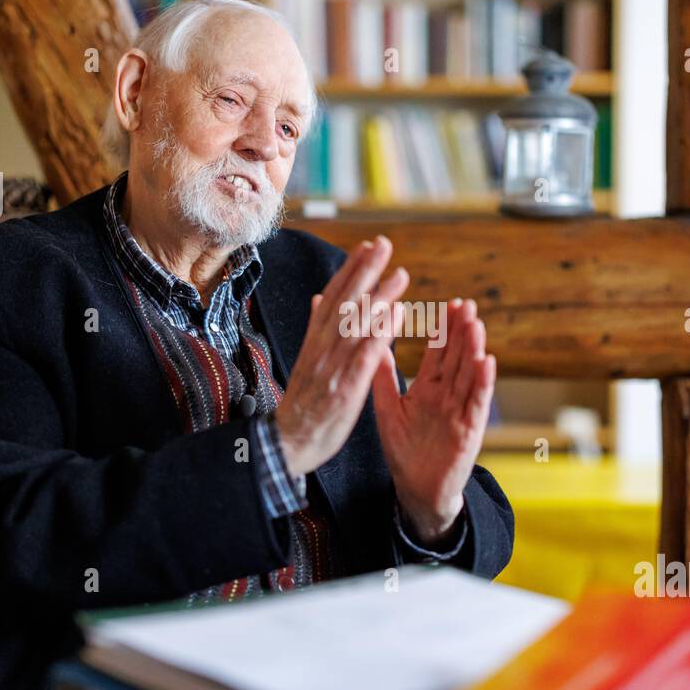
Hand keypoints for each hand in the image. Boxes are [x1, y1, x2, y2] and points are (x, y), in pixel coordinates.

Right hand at [275, 236, 407, 476]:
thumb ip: (316, 327)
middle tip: (385, 245)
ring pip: (357, 326)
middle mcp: (323, 349)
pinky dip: (380, 334)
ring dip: (379, 297)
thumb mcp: (306, 360)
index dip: (351, 270)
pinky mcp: (345, 389)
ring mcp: (333, 368)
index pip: (333, 297)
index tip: (368, 247)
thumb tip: (320, 296)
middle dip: (365, 272)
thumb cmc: (303, 404)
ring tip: (401, 275)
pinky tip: (396, 315)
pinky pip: (365, 358)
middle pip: (345, 303)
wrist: (288, 443)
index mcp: (315, 341)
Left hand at [372, 298, 495, 547]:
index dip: (445, 330)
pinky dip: (483, 384)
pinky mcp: (468, 432)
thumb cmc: (404, 451)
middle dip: (462, 332)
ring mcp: (459, 413)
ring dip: (474, 350)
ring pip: (468, 376)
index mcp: (428, 389)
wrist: (416, 489)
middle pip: (457, 358)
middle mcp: (447, 397)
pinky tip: (488, 362)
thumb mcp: (388, 410)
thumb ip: (383, 379)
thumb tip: (374, 345)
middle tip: (468, 304)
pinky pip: (476, 404)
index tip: (451, 304)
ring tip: (476, 324)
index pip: (439, 353)